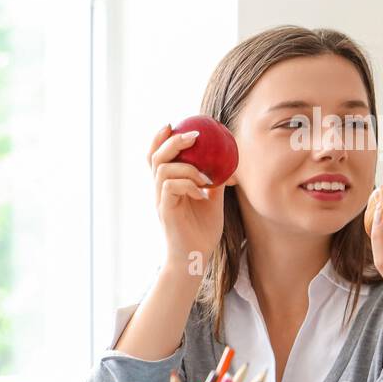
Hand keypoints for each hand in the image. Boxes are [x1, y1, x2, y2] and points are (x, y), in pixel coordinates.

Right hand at [148, 124, 227, 269]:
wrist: (196, 257)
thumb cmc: (202, 230)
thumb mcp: (212, 199)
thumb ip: (213, 180)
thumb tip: (227, 160)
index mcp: (168, 185)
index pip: (156, 156)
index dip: (159, 139)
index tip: (171, 124)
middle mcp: (160, 190)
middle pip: (155, 157)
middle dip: (172, 142)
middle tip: (193, 136)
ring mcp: (161, 200)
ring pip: (163, 170)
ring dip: (187, 167)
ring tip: (205, 176)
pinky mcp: (165, 211)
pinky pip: (171, 187)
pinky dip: (188, 184)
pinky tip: (202, 192)